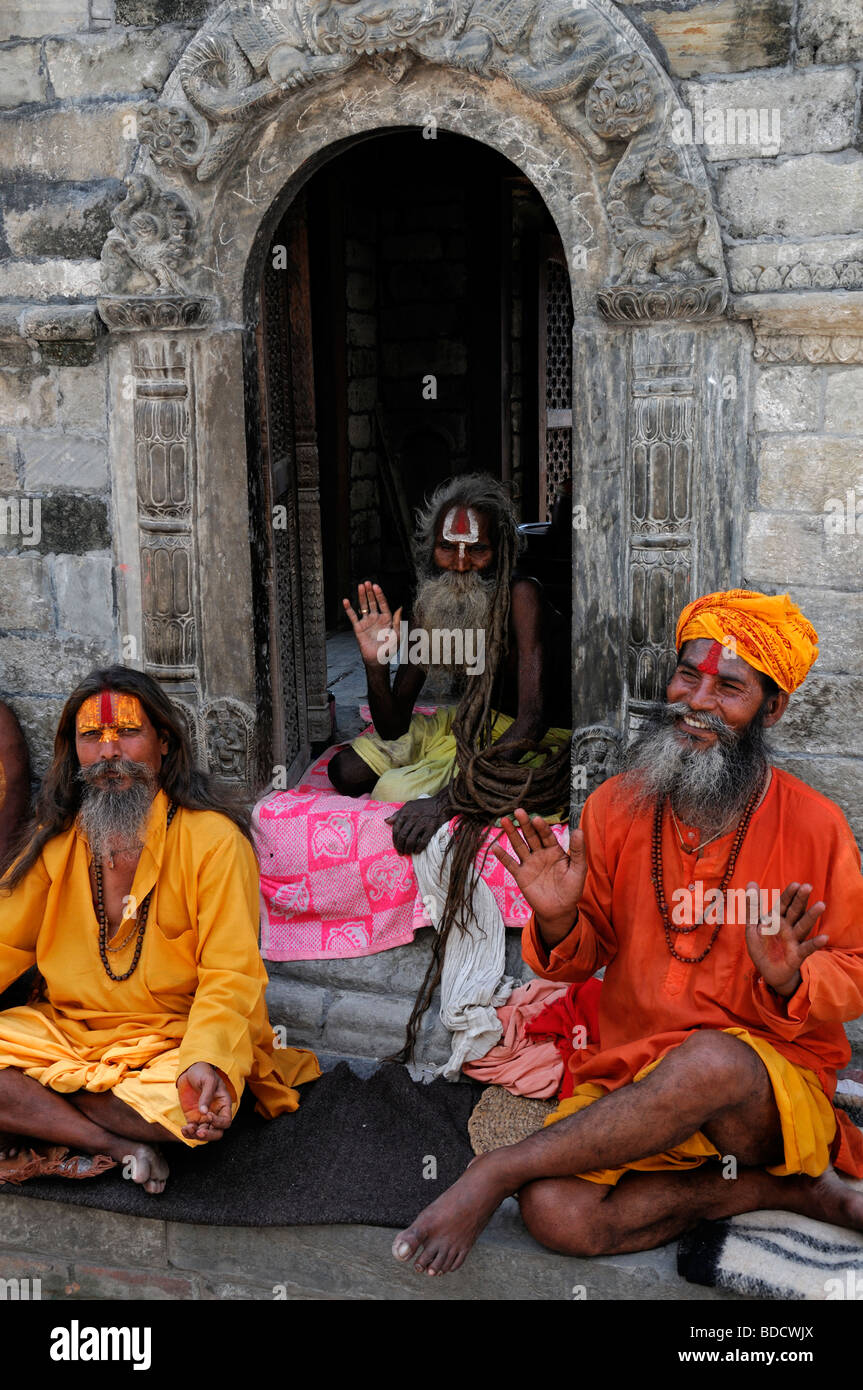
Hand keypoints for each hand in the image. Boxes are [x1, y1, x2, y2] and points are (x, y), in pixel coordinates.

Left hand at [177, 1062, 233, 1141]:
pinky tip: (184, 1129)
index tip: (208, 1115)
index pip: (226, 1121)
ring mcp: (203, 1117)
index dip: (219, 1122)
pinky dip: (188, 1133)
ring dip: (196, 1136)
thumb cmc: (204, 1072)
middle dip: (209, 1135)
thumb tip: (204, 1112)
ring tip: (188, 1129)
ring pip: (204, 1134)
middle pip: (217, 1132)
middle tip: (200, 1132)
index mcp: (224, 1105)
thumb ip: (206, 1095)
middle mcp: (215, 1114)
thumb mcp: (208, 1080)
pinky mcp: (193, 1118)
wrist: (190, 1070)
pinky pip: (192, 1130)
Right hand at [342, 582, 401, 668]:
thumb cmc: (389, 650)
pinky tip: (346, 601)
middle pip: (372, 602)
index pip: (382, 604)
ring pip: (363, 606)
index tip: (376, 587)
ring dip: (361, 596)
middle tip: (367, 583)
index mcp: (387, 619)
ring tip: (360, 586)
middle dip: (370, 593)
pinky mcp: (358, 628)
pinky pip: (353, 616)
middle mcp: (376, 618)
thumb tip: (400, 608)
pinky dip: (349, 609)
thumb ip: (398, 622)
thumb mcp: (397, 636)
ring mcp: (367, 622)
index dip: (379, 595)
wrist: (378, 661)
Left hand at [386, 798, 447, 855]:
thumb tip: (386, 821)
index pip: (396, 828)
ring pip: (411, 840)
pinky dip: (418, 848)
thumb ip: (397, 814)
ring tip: (407, 852)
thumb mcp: (409, 806)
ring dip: (408, 849)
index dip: (394, 839)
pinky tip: (416, 851)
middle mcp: (412, 818)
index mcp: (405, 812)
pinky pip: (423, 841)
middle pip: (402, 836)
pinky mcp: (431, 828)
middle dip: (400, 846)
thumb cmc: (424, 805)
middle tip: (400, 852)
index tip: (395, 846)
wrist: (441, 804)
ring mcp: (422, 823)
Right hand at [492, 808, 585, 947]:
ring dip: (511, 834)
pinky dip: (503, 856)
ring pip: (519, 846)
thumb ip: (578, 850)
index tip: (537, 819)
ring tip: (504, 820)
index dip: (542, 827)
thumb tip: (578, 830)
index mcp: (554, 850)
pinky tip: (495, 847)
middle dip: (524, 824)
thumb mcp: (579, 869)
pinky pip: (511, 864)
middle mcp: (540, 854)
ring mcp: (529, 864)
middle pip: (531, 836)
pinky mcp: (521, 876)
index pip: (547, 835)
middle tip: (518, 811)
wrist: (560, 910)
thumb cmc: (571, 889)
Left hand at [745, 880, 827, 997]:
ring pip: (803, 926)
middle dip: (800, 899)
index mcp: (777, 919)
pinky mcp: (797, 955)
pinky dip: (815, 944)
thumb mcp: (752, 926)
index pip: (783, 904)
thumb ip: (752, 907)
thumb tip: (751, 882)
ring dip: (811, 916)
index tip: (795, 884)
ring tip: (821, 905)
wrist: (767, 972)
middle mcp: (788, 927)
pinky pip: (807, 948)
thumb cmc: (761, 947)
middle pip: (795, 911)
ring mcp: (794, 940)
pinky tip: (824, 938)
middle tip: (808, 886)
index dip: (788, 895)